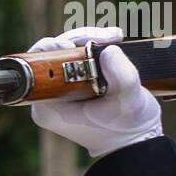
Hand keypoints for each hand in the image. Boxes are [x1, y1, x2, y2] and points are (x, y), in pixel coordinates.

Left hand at [28, 26, 162, 158]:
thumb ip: (120, 75)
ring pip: (67, 50)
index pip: (38, 68)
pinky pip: (78, 55)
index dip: (53, 49)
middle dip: (79, 40)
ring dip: (90, 39)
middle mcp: (50, 97)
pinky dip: (95, 45)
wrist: (137, 139)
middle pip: (53, 53)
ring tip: (115, 37)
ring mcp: (62, 88)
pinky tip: (113, 40)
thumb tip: (108, 50)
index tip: (73, 46)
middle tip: (105, 38)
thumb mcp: (128, 102)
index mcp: (49, 106)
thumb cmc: (128, 127)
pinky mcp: (75, 81)